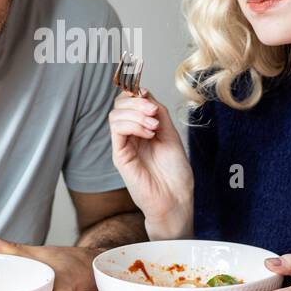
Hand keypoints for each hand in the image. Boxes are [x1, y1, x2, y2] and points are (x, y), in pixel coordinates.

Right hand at [108, 92, 193, 238]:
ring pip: (115, 115)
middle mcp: (130, 136)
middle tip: (153, 111)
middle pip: (119, 105)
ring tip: (154, 126)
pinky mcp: (120, 156)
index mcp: (142, 129)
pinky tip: (149, 133)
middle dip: (136, 101)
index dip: (137, 94)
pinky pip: (117, 130)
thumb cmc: (175, 173)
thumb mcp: (171, 134)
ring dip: (136, 113)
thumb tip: (144, 92)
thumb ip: (158, 113)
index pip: (130, 102)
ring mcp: (124, 146)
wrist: (176, 199)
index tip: (151, 98)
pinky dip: (132, 125)